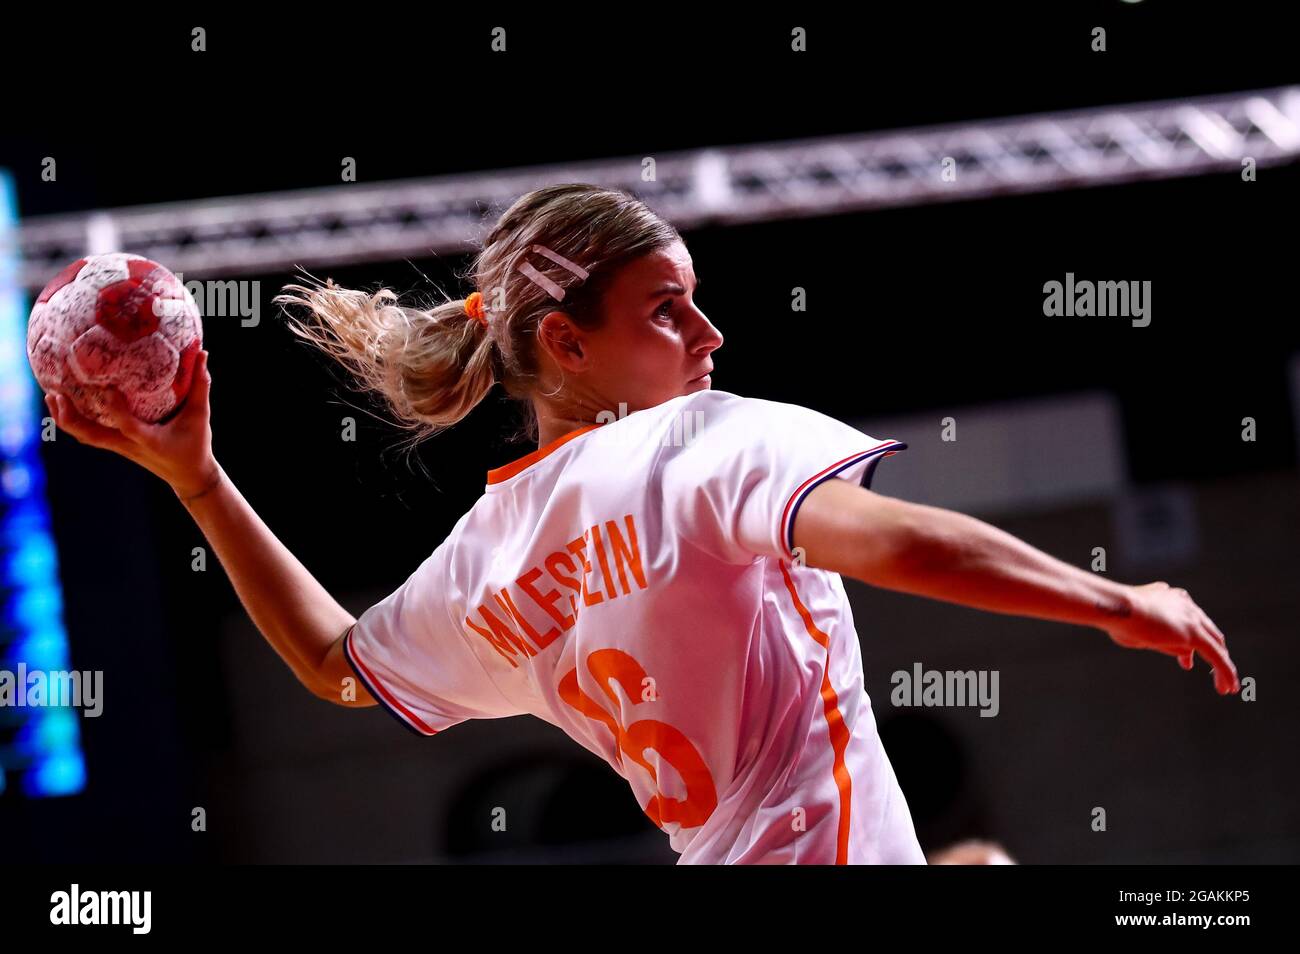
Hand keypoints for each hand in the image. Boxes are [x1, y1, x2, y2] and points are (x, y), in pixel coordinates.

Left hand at [44, 349, 218, 499]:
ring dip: (66, 419)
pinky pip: (89, 435)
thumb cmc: (195, 445)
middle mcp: (129, 445)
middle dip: (70, 417)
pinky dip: (74, 423)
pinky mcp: (117, 447)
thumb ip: (200, 387)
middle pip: (91, 436)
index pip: (127, 426)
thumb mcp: (200, 417)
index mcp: (149, 440)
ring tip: (52, 396)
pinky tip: (67, 407)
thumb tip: (202, 354)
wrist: (188, 476)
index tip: (106, 388)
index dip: (115, 409)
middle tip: (55, 392)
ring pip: (85, 437)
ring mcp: (120, 448)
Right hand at [1104, 581, 1239, 695]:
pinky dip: (1225, 672)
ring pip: (1216, 646)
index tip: (1185, 662)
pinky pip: (1218, 657)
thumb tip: (1164, 647)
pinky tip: (1228, 687)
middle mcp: (1186, 605)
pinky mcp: (1195, 635)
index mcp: (1172, 597)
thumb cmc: (1118, 617)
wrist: (1119, 607)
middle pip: (1208, 632)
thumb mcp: (1137, 626)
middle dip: (1211, 653)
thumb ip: (1155, 635)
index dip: (1190, 643)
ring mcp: (1192, 619)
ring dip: (1223, 667)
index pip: (1190, 621)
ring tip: (1227, 687)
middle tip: (1211, 677)